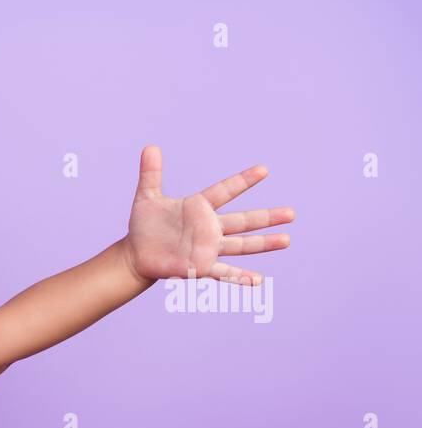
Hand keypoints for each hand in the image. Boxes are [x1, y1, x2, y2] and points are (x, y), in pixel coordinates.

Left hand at [122, 145, 294, 286]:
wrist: (136, 254)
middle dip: (267, 217)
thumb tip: (149, 147)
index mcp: (199, 208)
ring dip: (263, 243)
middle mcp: (209, 228)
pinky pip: (224, 272)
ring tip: (286, 240)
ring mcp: (207, 248)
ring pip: (241, 245)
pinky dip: (240, 277)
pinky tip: (258, 281)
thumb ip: (151, 174)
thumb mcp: (146, 197)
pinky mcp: (200, 267)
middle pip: (243, 221)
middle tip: (292, 213)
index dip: (243, 181)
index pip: (225, 191)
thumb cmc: (144, 226)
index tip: (264, 170)